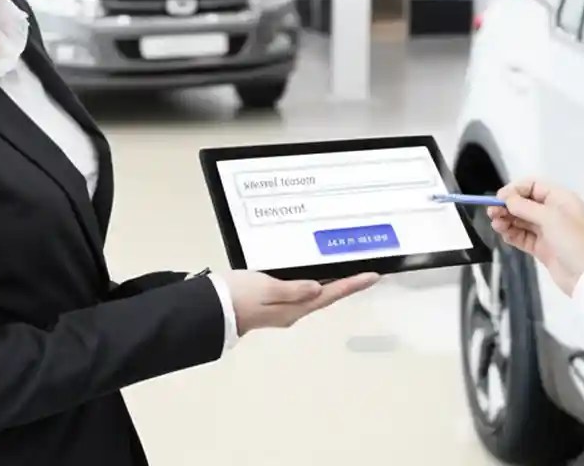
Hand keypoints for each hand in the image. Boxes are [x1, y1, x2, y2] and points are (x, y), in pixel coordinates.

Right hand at [220, 271, 380, 335]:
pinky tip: (316, 275)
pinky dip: (315, 282)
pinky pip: (302, 291)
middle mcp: (292, 311)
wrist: (210, 310)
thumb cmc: (236, 297)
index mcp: (293, 309)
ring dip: (333, 283)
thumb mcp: (265, 288)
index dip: (352, 285)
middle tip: (367, 273)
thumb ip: (292, 289)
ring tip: (349, 271)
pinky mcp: (273, 303)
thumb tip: (318, 289)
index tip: (373, 276)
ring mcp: (283, 309)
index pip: (330, 294)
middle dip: (347, 284)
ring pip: (316, 295)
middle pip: (327, 296)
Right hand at [487, 179, 583, 295]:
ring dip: (507, 220)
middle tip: (492, 212)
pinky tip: (504, 233)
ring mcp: (547, 230)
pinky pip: (522, 236)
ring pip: (521, 220)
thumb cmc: (574, 241)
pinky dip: (511, 234)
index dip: (514, 190)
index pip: (532, 187)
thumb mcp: (550, 218)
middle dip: (507, 206)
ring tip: (496, 225)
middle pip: (524, 203)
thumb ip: (525, 207)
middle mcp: (553, 212)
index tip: (499, 198)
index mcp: (560, 199)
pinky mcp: (542, 247)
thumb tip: (507, 199)